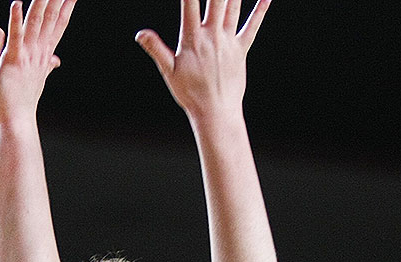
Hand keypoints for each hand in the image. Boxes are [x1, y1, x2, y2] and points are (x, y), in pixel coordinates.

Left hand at [0, 0, 76, 127]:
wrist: (16, 124)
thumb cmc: (23, 104)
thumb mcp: (37, 80)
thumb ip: (46, 66)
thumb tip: (56, 61)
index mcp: (43, 55)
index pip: (58, 25)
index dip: (66, 7)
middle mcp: (38, 53)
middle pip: (51, 19)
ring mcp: (27, 56)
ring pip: (36, 23)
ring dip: (42, 2)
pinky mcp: (12, 61)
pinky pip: (15, 38)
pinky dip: (16, 20)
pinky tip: (17, 4)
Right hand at [136, 0, 270, 122]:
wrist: (215, 112)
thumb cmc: (190, 94)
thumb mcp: (169, 71)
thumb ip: (156, 49)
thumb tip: (140, 34)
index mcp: (193, 39)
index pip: (190, 4)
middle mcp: (212, 35)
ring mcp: (228, 41)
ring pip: (233, 6)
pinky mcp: (241, 49)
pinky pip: (253, 25)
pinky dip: (260, 9)